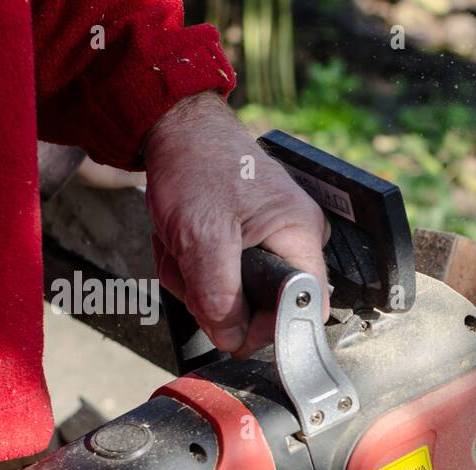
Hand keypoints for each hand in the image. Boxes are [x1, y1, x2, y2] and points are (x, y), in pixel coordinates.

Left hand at [143, 92, 329, 356]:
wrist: (171, 125)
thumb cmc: (195, 164)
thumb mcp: (202, 236)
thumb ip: (219, 294)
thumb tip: (231, 339)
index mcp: (300, 235)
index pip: (303, 307)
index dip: (269, 327)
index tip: (231, 331)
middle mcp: (293, 238)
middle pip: (263, 304)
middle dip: (215, 295)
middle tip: (188, 265)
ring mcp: (268, 237)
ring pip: (234, 293)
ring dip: (195, 279)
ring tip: (179, 244)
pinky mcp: (245, 236)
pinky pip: (220, 274)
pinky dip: (192, 265)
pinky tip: (180, 240)